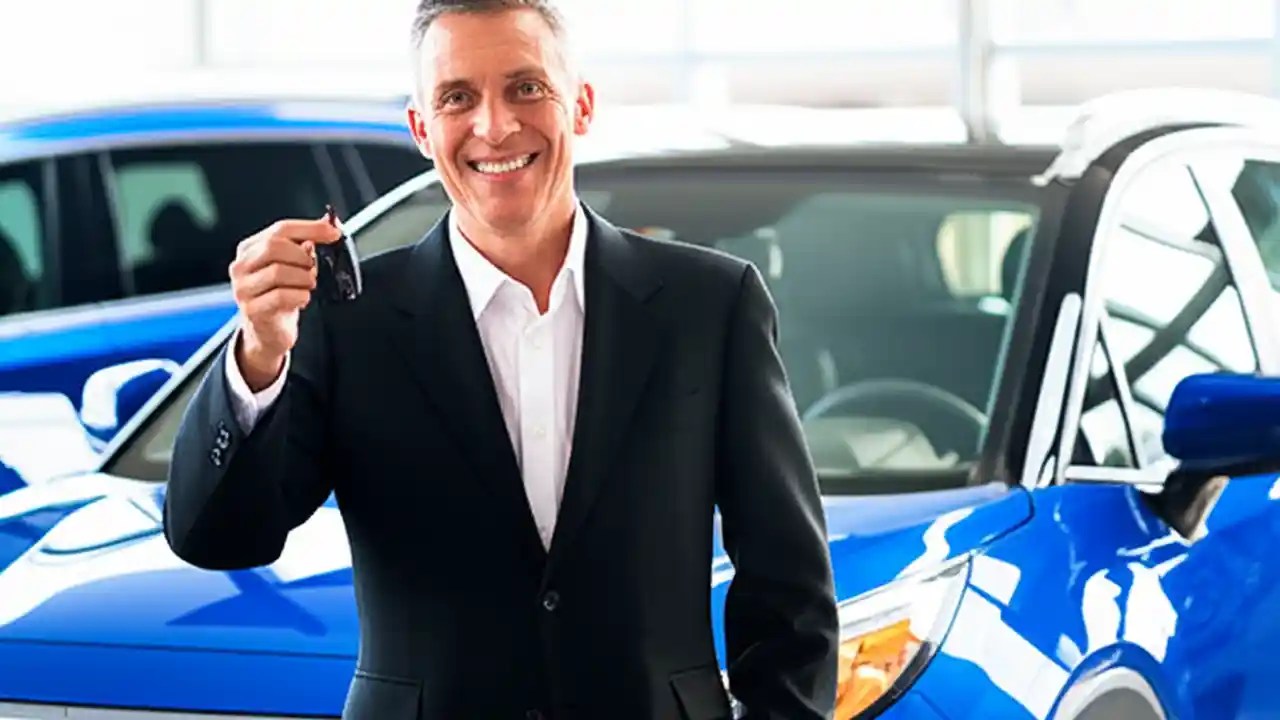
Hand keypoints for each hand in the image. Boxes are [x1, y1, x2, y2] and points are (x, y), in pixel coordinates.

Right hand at [229, 215, 340, 390]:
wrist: (269, 331)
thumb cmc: (281, 294)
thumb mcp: (293, 266)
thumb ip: (308, 243)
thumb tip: (330, 224)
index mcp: (250, 248)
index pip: (280, 229)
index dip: (310, 229)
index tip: (334, 233)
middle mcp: (241, 266)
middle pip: (274, 247)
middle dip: (303, 257)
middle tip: (313, 269)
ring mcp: (243, 289)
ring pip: (278, 272)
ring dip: (303, 278)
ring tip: (308, 285)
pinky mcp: (252, 310)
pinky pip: (280, 297)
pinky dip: (300, 296)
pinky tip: (303, 299)